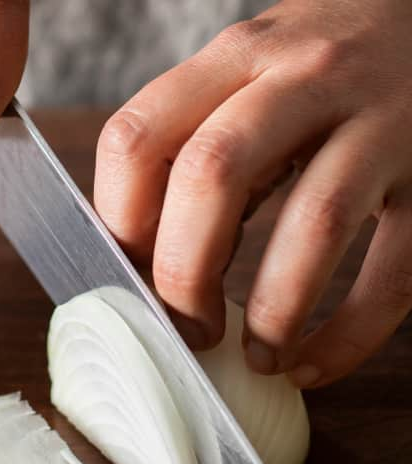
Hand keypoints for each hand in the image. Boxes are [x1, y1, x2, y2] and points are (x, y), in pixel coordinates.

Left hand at [94, 0, 411, 387]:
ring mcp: (383, 121)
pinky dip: (347, 335)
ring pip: (314, 223)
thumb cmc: (322, 69)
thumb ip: (198, 147)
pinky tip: (311, 364)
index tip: (130, 276)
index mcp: (236, 59)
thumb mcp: (249, 79)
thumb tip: (147, 259)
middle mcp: (307, 76)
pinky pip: (392, 272)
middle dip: (183, 273)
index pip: (139, 140)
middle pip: (212, 176)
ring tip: (257, 358)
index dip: (119, 223)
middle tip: (188, 328)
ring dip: (272, 311)